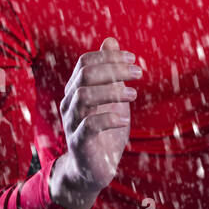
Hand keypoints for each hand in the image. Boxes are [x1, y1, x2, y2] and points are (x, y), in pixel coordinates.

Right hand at [51, 37, 140, 208]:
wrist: (92, 167)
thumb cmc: (103, 129)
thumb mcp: (110, 96)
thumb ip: (109, 71)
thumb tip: (110, 40)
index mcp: (76, 89)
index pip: (86, 62)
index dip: (109, 57)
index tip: (133, 59)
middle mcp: (69, 102)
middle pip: (85, 74)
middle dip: (114, 69)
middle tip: (139, 73)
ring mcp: (71, 122)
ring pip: (84, 95)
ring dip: (112, 91)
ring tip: (134, 94)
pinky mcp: (78, 142)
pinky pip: (88, 125)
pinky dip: (108, 118)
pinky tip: (125, 119)